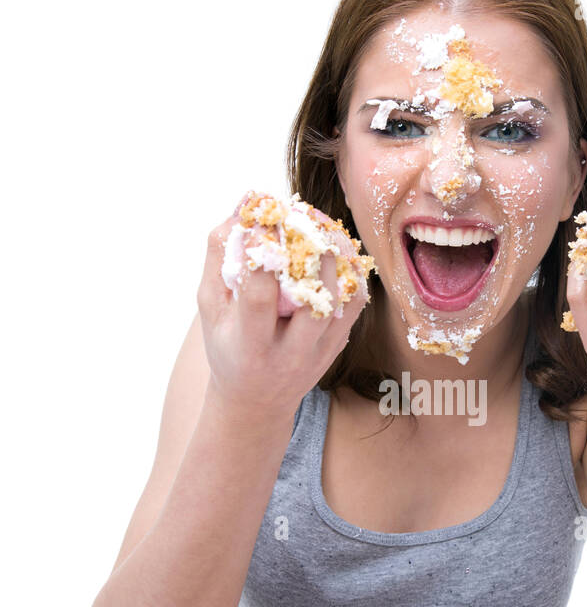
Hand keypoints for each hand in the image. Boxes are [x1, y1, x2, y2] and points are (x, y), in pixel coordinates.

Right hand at [196, 210, 368, 421]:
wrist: (257, 400)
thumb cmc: (227, 345)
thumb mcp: (211, 307)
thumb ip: (220, 257)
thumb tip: (242, 207)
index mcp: (250, 345)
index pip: (259, 298)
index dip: (261, 255)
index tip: (261, 218)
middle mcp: (289, 353)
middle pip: (313, 304)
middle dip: (310, 256)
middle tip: (304, 217)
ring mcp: (319, 352)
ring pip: (341, 303)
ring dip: (337, 260)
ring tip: (323, 227)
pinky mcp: (338, 347)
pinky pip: (355, 306)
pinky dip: (352, 275)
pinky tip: (339, 251)